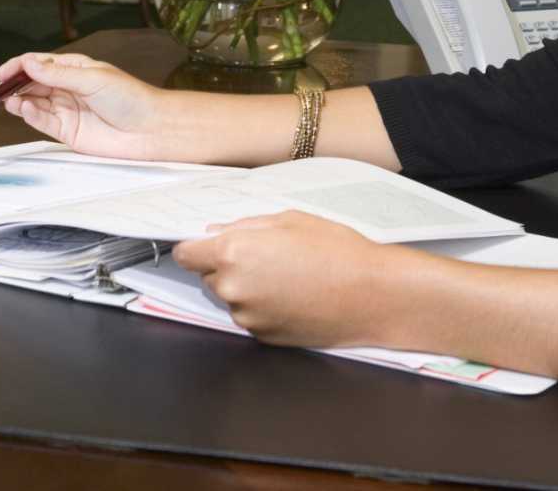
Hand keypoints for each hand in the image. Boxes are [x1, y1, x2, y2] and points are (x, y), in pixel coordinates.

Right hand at [0, 51, 176, 159]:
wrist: (150, 129)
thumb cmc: (131, 98)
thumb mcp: (93, 79)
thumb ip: (58, 75)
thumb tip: (29, 64)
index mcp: (76, 70)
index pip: (41, 64)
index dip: (20, 66)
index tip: (4, 71)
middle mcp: (69, 89)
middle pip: (33, 84)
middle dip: (15, 84)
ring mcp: (67, 110)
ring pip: (34, 103)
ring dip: (19, 100)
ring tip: (10, 99)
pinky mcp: (67, 132)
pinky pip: (42, 122)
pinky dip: (30, 115)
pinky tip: (23, 109)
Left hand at [171, 211, 398, 348]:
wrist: (372, 295)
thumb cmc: (336, 250)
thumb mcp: (289, 220)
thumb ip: (244, 226)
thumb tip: (215, 232)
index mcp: (233, 254)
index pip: (186, 254)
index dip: (193, 247)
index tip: (203, 245)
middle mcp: (233, 289)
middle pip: (209, 276)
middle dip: (227, 265)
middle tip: (265, 254)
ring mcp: (248, 317)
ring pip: (231, 297)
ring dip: (246, 287)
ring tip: (287, 275)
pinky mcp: (263, 337)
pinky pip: (251, 316)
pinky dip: (263, 306)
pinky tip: (293, 295)